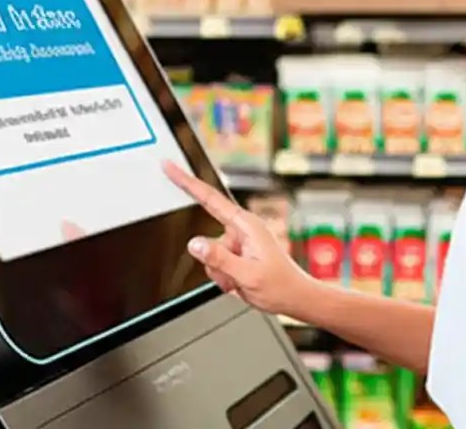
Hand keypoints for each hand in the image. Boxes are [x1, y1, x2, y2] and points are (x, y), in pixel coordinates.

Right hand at [163, 161, 316, 316]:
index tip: (170, 166)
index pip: (209, 199)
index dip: (186, 181)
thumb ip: (218, 258)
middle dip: (214, 263)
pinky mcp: (238, 253)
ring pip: (209, 256)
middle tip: (233, 278)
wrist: (295, 298)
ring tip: (241, 281)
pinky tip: (240, 282)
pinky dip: (224, 277)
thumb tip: (194, 244)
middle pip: (206, 240)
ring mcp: (239, 242)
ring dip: (220, 273)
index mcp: (245, 225)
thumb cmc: (280, 285)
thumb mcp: (247, 274)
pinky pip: (216, 264)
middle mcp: (241, 229)